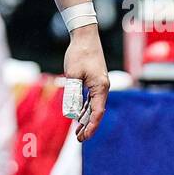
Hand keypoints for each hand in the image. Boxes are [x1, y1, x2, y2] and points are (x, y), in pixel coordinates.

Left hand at [62, 25, 109, 141]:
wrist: (84, 35)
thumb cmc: (79, 53)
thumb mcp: (72, 75)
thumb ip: (73, 95)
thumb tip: (71, 114)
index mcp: (100, 87)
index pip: (97, 113)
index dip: (90, 127)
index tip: (83, 138)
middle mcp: (103, 87)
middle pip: (96, 112)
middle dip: (88, 126)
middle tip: (79, 139)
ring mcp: (99, 83)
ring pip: (94, 105)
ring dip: (85, 117)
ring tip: (77, 130)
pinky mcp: (95, 79)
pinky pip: (91, 98)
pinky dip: (85, 107)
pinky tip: (78, 114)